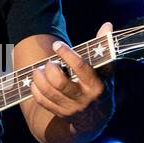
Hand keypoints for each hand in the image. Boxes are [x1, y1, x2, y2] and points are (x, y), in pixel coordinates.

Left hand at [29, 22, 114, 136]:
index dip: (67, 55)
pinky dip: (36, 89)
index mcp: (97, 85)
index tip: (57, 45)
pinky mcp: (59, 113)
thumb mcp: (106, 69)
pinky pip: (43, 101)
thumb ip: (104, 48)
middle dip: (50, 69)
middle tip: (49, 63)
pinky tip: (36, 81)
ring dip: (39, 78)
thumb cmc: (101, 85)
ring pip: (49, 92)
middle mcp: (83, 98)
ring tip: (39, 70)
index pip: (81, 68)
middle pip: (60, 82)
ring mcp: (70, 108)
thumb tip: (107, 25)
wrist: (97, 117)